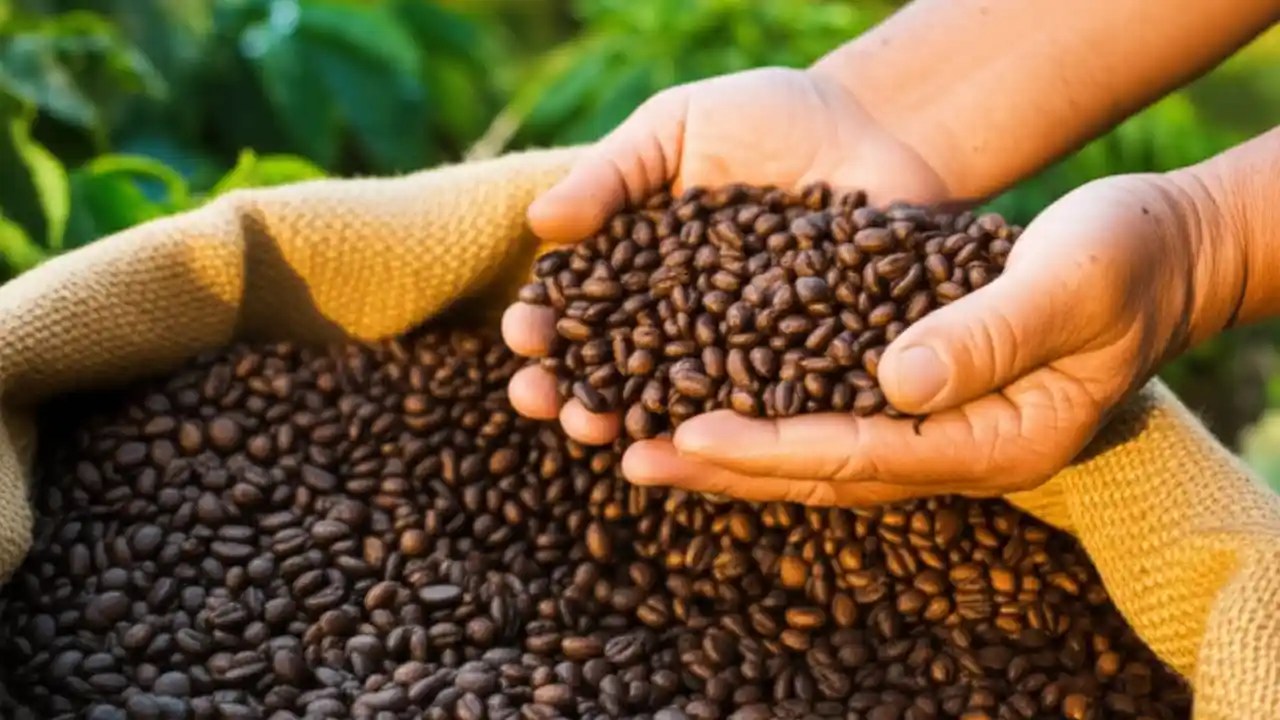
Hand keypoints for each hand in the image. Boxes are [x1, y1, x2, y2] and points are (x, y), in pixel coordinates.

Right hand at [502, 66, 952, 443]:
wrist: (873, 123)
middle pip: (621, 370)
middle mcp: (687, 322)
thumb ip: (612, 175)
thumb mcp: (676, 128)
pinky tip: (698, 442)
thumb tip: (540, 223)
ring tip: (603, 436)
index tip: (523, 336)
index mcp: (642, 271)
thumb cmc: (763, 119)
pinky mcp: (811, 365)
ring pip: (682, 403)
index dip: (547, 326)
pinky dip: (733, 426)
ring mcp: (747, 351)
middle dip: (577, 392)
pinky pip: (769, 404)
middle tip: (547, 406)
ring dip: (636, 423)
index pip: (582, 308)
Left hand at [617, 172, 1237, 504]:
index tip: (688, 432)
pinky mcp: (920, 404)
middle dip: (725, 469)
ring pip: (816, 458)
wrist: (1157, 256)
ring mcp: (939, 435)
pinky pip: (827, 425)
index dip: (769, 447)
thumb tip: (896, 378)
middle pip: (823, 473)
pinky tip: (702, 405)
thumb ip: (991, 332)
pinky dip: (763, 421)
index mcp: (996, 441)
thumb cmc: (1125, 260)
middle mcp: (958, 454)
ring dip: (730, 456)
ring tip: (642, 443)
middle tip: (633, 455)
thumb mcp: (1070, 282)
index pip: (861, 454)